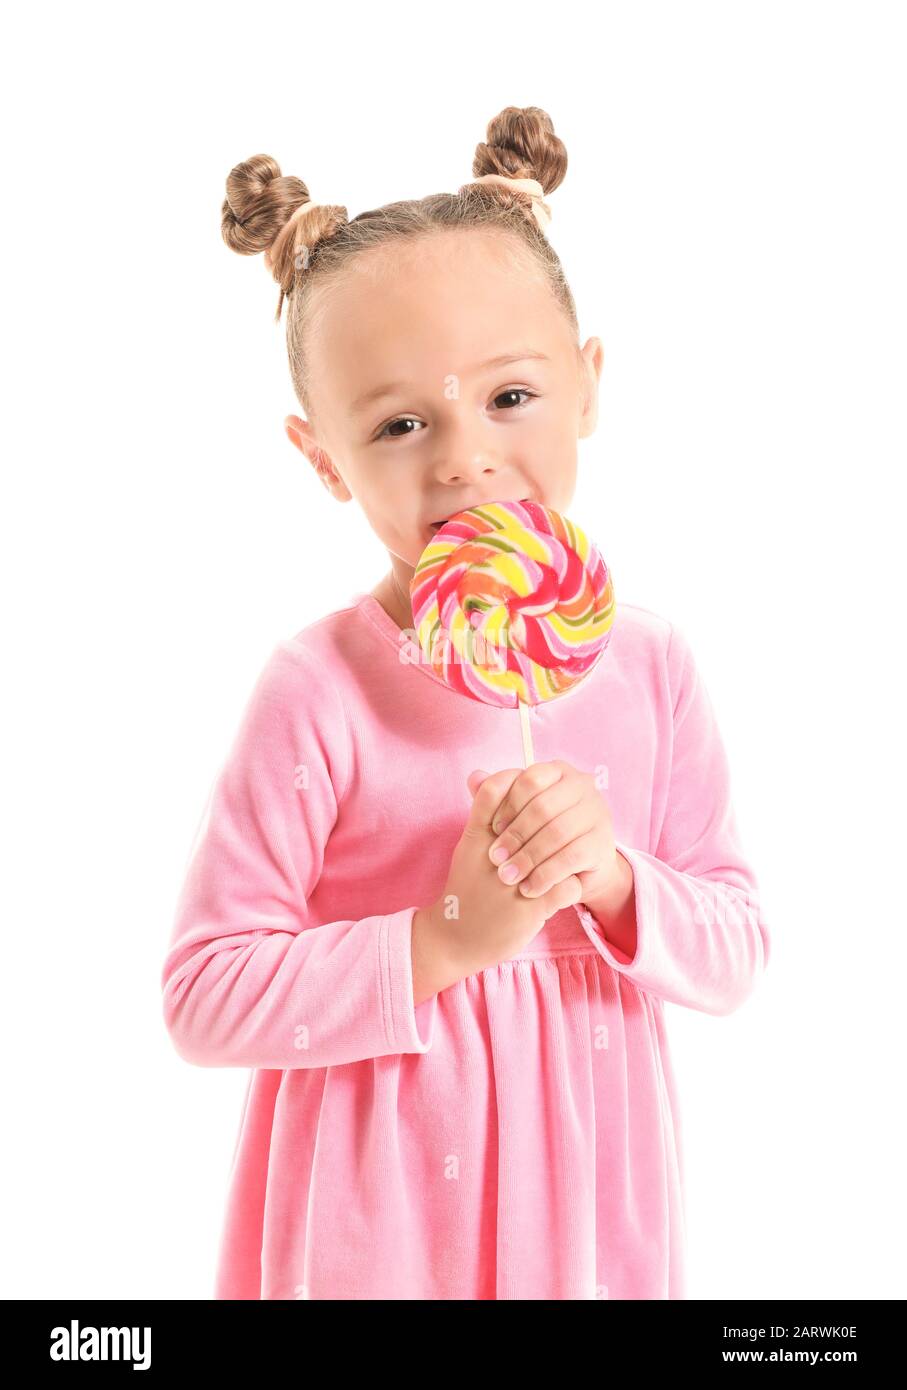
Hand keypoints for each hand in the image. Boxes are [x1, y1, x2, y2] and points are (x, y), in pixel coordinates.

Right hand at [415, 767, 585, 988]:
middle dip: (555, 818)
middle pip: (535, 814)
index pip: (496, 789)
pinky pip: (569, 886)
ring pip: (558, 848)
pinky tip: (566, 889)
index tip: (537, 796)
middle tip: (563, 827)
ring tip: (566, 859)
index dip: (520, 785)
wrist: (453, 938)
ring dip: (566, 853)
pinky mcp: (530, 909)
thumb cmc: (467, 889)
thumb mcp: (468, 846)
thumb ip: (480, 812)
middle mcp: (493, 854)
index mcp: (475, 836)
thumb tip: (478, 771)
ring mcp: (512, 881)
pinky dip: (573, 887)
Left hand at [480, 759, 627, 915]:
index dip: (507, 805)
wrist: (576, 870)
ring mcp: (596, 813)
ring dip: (527, 858)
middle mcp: (582, 786)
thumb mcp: (515, 816)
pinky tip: (529, 888)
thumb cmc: (539, 835)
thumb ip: (495, 796)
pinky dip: (546, 875)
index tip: (492, 828)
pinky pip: (570, 857)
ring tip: (508, 876)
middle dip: (515, 835)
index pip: (529, 779)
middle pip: (542, 807)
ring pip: (555, 833)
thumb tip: (474, 777)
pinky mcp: (602, 843)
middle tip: (495, 859)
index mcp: (558, 771)